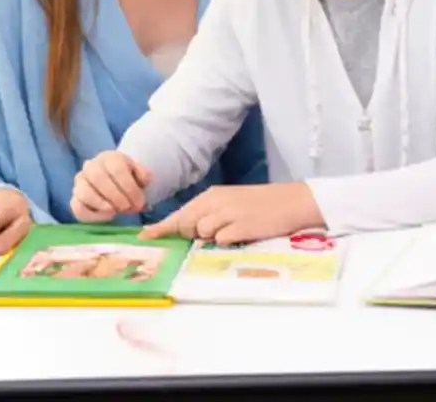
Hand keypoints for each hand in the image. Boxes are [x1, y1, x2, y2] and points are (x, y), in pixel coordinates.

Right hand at [71, 151, 152, 221]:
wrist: (116, 182)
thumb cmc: (129, 178)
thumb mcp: (140, 174)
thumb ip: (143, 175)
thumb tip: (143, 179)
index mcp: (109, 157)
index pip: (117, 170)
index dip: (129, 188)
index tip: (139, 202)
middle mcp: (91, 166)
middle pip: (98, 179)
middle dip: (116, 197)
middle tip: (128, 208)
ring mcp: (80, 182)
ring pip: (84, 192)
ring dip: (102, 205)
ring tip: (116, 211)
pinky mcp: (75, 198)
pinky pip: (77, 207)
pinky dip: (92, 215)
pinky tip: (107, 216)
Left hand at [138, 182, 323, 245]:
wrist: (292, 202)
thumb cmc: (261, 204)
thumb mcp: (231, 202)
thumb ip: (210, 214)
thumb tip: (192, 232)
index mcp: (212, 195)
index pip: (179, 213)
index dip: (160, 227)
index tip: (143, 238)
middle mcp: (215, 202)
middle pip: (186, 224)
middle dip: (191, 234)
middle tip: (216, 231)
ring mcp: (227, 214)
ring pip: (202, 233)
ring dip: (213, 237)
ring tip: (235, 230)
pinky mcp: (240, 227)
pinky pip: (221, 240)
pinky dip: (228, 241)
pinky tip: (243, 233)